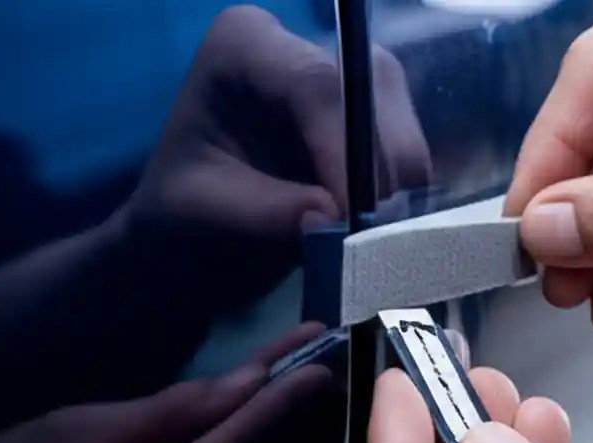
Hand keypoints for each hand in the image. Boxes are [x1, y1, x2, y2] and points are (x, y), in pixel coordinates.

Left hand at [124, 6, 430, 300]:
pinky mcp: (375, 124)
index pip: (316, 84)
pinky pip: (411, 160)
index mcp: (245, 46)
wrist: (192, 242)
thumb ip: (264, 210)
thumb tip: (332, 215)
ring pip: (403, 129)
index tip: (349, 219)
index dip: (345, 150)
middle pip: (375, 96)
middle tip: (363, 243)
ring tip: (360, 247)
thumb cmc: (182, 217)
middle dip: (377, 175)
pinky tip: (371, 237)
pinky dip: (401, 204)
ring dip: (394, 195)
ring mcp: (347, 82)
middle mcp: (304, 48)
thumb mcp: (202, 212)